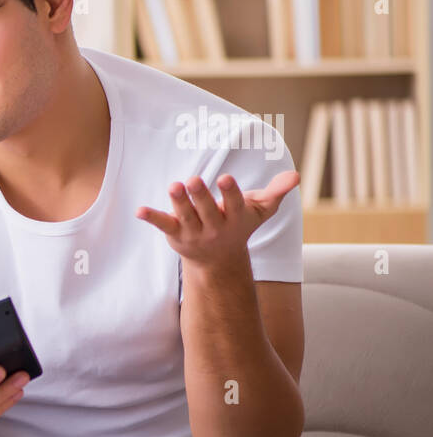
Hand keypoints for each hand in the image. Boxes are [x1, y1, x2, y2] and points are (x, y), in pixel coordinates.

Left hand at [135, 171, 299, 268]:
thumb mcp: (260, 211)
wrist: (218, 260)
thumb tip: (296, 176)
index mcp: (235, 218)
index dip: (229, 193)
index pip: (234, 205)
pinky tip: (139, 210)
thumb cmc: (240, 226)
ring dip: (178, 202)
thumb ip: (276, 192)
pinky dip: (151, 217)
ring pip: (185, 216)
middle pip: (207, 210)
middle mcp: (214, 226)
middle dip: (200, 196)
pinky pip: (163, 224)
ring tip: (174, 186)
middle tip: (193, 180)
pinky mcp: (176, 233)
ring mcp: (194, 231)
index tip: (225, 179)